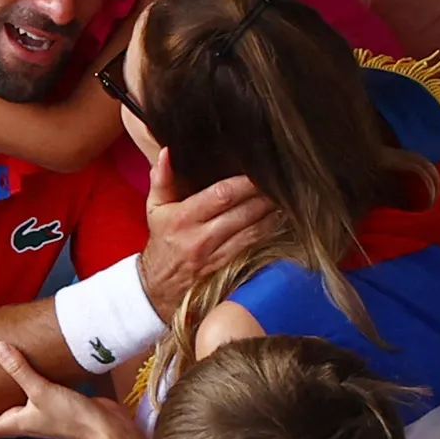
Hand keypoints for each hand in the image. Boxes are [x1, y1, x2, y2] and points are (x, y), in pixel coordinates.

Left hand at [0, 342, 136, 438]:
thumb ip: (20, 370)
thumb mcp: (42, 391)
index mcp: (13, 424)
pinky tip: (18, 377)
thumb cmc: (71, 417)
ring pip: (6, 409)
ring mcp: (36, 416)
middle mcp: (21, 422)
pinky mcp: (51, 406)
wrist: (104, 428)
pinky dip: (16, 388)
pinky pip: (26, 397)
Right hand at [139, 149, 276, 319]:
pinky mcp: (228, 267)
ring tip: (284, 197)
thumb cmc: (162, 240)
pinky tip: (279, 219)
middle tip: (280, 180)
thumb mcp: (155, 208)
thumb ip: (161, 179)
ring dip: (271, 213)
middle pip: (241, 212)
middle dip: (263, 195)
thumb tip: (167, 152)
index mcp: (182, 218)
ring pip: (252, 230)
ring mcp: (216, 255)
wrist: (159, 286)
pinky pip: (253, 246)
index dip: (244, 183)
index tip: (258, 170)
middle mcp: (200, 237)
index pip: (220, 195)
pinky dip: (268, 231)